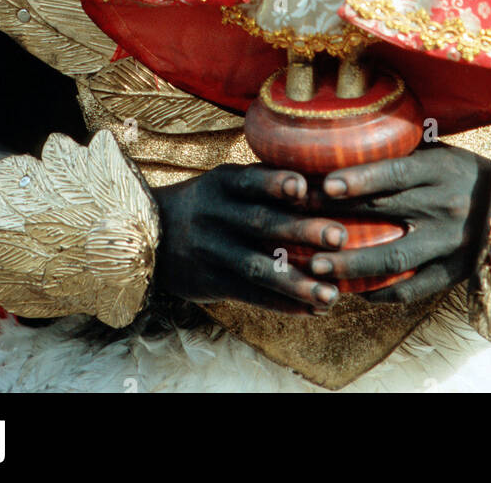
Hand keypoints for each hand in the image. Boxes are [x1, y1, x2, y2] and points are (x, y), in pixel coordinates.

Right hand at [154, 164, 349, 313]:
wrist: (150, 233)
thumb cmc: (210, 202)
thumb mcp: (227, 181)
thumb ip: (266, 180)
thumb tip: (324, 182)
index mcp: (223, 183)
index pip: (250, 181)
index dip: (275, 183)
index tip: (303, 188)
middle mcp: (215, 214)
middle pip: (260, 223)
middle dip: (301, 231)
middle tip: (339, 238)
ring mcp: (211, 250)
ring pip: (256, 268)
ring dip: (296, 282)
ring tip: (331, 295)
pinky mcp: (211, 282)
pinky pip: (249, 295)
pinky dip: (281, 305)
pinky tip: (311, 311)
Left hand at [307, 144, 490, 304]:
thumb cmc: (465, 172)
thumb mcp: (440, 152)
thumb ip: (401, 150)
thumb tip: (346, 138)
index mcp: (441, 171)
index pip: (395, 174)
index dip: (360, 179)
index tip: (326, 184)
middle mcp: (445, 207)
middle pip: (386, 214)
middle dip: (339, 219)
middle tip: (299, 223)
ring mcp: (450, 244)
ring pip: (396, 258)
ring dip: (353, 265)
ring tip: (317, 267)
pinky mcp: (454, 272)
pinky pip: (415, 288)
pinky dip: (383, 293)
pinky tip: (354, 292)